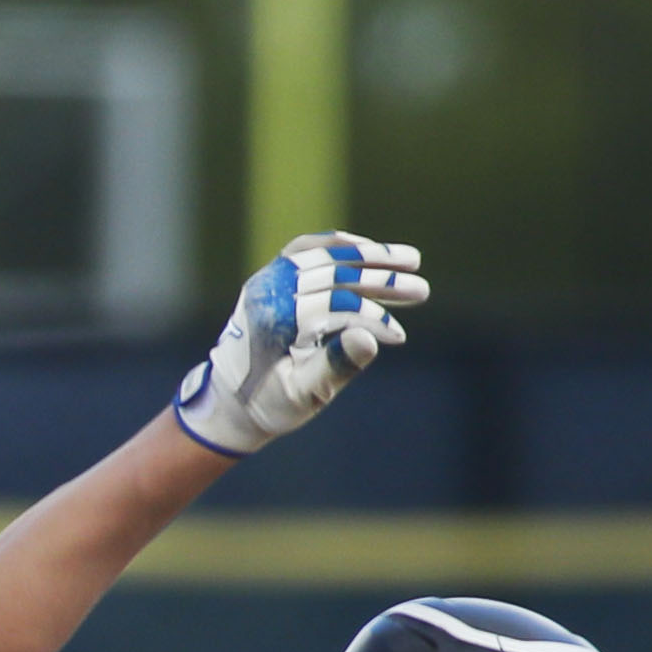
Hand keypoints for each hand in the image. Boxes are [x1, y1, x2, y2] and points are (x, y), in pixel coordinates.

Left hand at [171, 233, 427, 456]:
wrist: (230, 401)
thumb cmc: (270, 404)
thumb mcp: (304, 394)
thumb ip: (336, 366)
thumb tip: (371, 338)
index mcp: (273, 323)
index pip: (333, 307)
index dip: (371, 318)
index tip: (399, 336)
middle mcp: (267, 293)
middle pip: (334, 275)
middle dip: (382, 280)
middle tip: (422, 289)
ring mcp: (267, 280)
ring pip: (325, 256)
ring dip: (370, 255)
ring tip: (413, 259)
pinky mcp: (272, 276)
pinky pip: (308, 250)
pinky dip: (341, 247)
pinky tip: (371, 249)